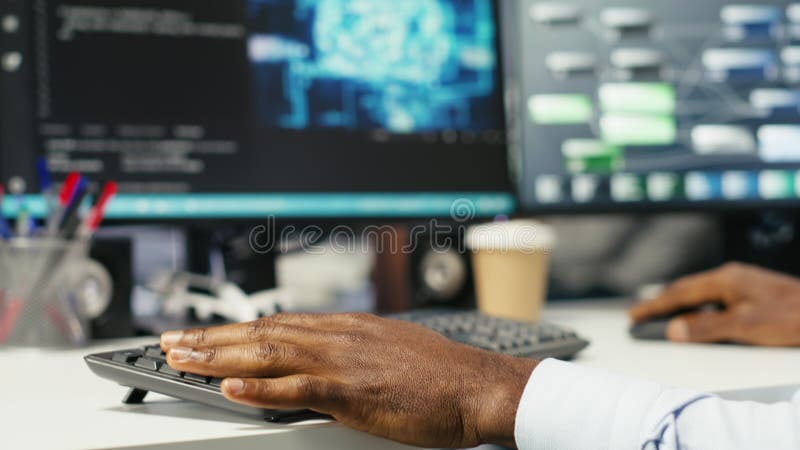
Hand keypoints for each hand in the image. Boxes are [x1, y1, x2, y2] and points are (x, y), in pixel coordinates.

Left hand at [160, 313, 536, 447]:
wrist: (475, 385)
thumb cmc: (438, 374)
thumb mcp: (390, 349)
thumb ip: (354, 350)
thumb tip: (326, 355)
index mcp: (345, 328)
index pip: (277, 323)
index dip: (235, 329)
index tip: (205, 333)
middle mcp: (337, 337)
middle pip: (261, 332)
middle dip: (211, 337)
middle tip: (171, 342)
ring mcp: (343, 362)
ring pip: (268, 353)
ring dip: (218, 355)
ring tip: (180, 358)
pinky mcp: (352, 391)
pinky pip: (297, 389)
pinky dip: (260, 386)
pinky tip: (229, 386)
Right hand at [630, 263, 799, 346]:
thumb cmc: (792, 316)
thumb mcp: (744, 326)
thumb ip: (706, 327)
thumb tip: (674, 330)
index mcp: (724, 280)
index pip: (679, 294)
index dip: (654, 305)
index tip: (634, 315)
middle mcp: (731, 278)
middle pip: (686, 289)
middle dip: (661, 302)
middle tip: (640, 313)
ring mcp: (742, 284)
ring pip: (700, 293)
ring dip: (679, 304)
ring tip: (662, 314)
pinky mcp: (752, 294)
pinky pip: (714, 298)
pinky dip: (697, 307)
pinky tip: (698, 316)